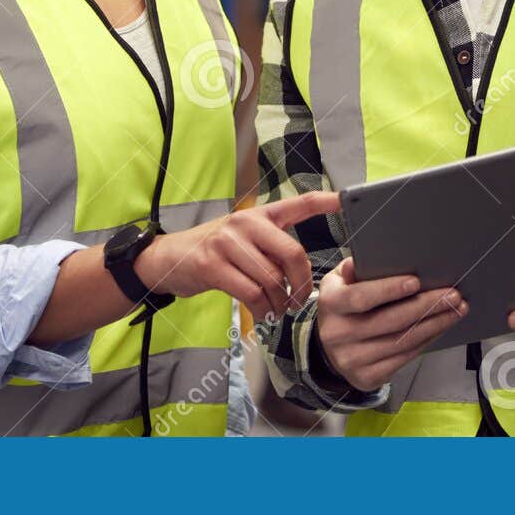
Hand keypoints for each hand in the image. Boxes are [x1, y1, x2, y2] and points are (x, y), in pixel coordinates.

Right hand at [133, 191, 339, 320]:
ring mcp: (227, 242)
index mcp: (259, 214)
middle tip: (300, 300)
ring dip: (280, 303)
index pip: (299, 203)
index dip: (325, 201)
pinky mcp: (212, 265)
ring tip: (278, 310)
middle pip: (292, 253)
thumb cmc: (214, 252)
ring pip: (272, 279)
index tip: (346, 200)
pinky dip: (262, 309)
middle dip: (302, 283)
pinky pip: (251, 293)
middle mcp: (245, 222)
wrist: (168, 258)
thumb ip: (270, 246)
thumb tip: (301, 272)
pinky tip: (263, 314)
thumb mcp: (243, 238)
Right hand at [315, 257, 466, 391]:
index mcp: (330, 303)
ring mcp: (352, 359)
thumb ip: (353, 269)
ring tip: (455, 310)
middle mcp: (338, 334)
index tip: (417, 282)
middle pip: (390, 321)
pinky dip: (426, 341)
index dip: (389, 290)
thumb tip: (366, 260)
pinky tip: (440, 328)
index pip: (361, 297)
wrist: (329, 348)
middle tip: (452, 295)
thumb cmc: (343, 305)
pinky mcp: (366, 377)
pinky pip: (404, 358)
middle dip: (426, 307)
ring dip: (434, 325)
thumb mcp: (339, 280)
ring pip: (402, 341)